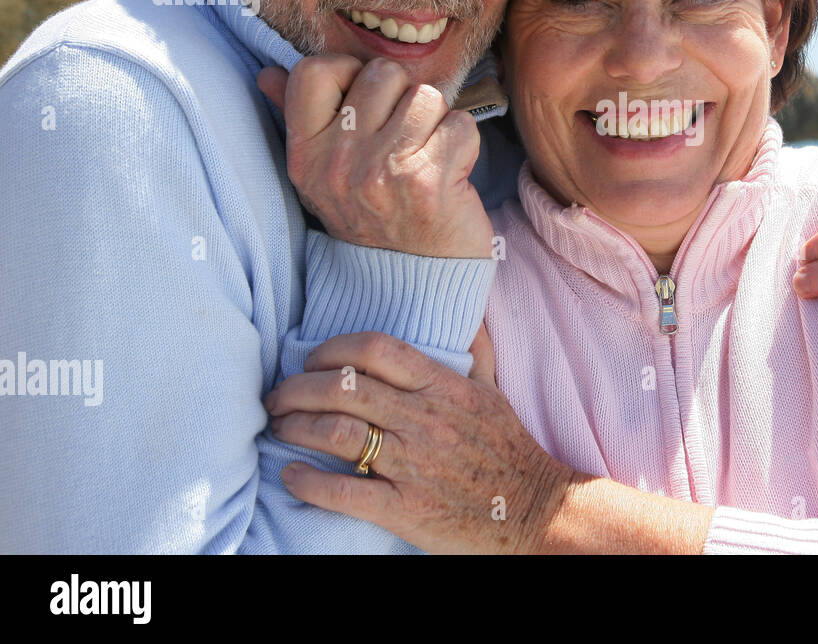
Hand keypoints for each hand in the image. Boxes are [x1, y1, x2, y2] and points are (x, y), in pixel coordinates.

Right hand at [258, 56, 491, 257]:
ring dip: (437, 121)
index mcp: (306, 154)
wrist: (413, 284)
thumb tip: (267, 73)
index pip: (314, 70)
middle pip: (383, 73)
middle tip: (404, 138)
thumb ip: (296, 119)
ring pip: (427, 95)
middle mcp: (338, 162)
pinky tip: (450, 170)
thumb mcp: (322, 176)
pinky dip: (464, 142)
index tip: (367, 101)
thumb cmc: (374, 219)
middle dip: (403, 97)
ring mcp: (383, 171)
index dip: (348, 71)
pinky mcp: (429, 180)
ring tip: (427, 155)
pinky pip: (459, 123)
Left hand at [264, 329, 574, 553]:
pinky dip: (308, 481)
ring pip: (337, 434)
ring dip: (295, 427)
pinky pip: (344, 491)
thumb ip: (475, 351)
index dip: (332, 348)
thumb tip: (467, 311)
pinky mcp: (407, 510)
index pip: (376, 350)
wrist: (535, 511)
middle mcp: (426, 420)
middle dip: (297, 388)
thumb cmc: (510, 450)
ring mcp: (415, 465)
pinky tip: (290, 475)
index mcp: (444, 387)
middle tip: (278, 396)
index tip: (311, 359)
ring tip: (279, 428)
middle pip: (344, 388)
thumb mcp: (494, 392)